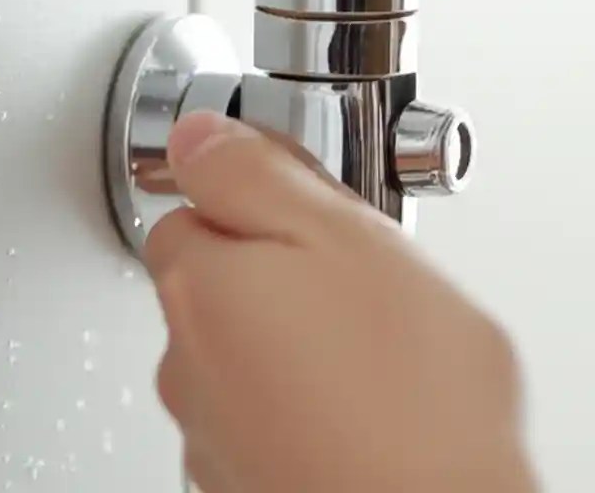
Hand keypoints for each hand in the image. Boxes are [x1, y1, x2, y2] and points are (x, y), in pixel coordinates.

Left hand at [144, 111, 537, 492]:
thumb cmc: (409, 396)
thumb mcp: (344, 234)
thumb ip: (256, 173)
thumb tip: (201, 136)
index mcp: (201, 286)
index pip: (192, 203)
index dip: (263, 197)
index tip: (318, 214)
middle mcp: (185, 364)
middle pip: (219, 281)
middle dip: (279, 271)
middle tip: (361, 283)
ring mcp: (212, 433)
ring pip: (245, 353)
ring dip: (293, 342)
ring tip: (376, 353)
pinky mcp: (245, 482)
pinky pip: (266, 416)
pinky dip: (303, 405)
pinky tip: (366, 409)